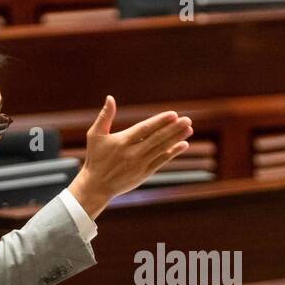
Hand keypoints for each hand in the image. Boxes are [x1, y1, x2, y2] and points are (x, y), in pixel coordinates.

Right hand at [67, 96, 192, 218]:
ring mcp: (140, 164)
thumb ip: (105, 116)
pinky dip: (172, 153)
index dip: (160, 121)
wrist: (97, 186)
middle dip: (173, 128)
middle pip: (157, 138)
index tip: (173, 114)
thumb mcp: (95, 135)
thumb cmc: (95, 158)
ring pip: (162, 149)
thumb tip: (110, 98)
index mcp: (122, 141)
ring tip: (189, 129)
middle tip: (187, 120)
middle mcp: (133, 153)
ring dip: (177, 139)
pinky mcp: (144, 173)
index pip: (145, 129)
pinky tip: (183, 145)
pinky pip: (161, 161)